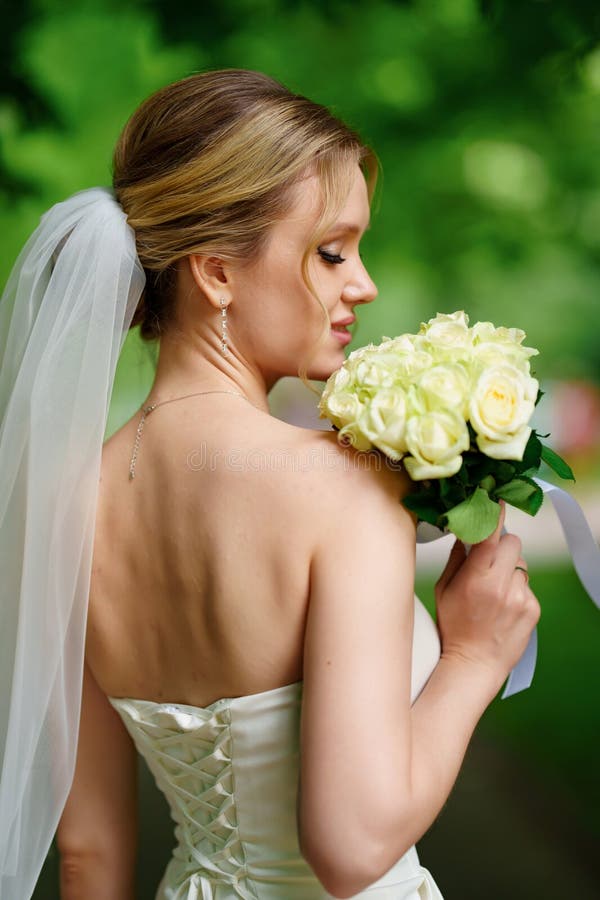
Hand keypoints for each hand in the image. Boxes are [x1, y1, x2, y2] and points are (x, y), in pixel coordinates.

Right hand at [434, 501, 540, 682]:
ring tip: (495, 591)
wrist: (475, 663)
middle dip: (502, 545)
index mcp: (476, 579)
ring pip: (521, 564)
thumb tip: (466, 533)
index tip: (495, 499)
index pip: (490, 536)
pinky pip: (527, 585)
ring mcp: (521, 597)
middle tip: (490, 559)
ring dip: (510, 569)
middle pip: (513, 542)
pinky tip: (504, 606)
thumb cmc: (453, 626)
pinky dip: (516, 589)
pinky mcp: (533, 608)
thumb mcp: (442, 590)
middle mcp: (501, 586)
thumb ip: (456, 559)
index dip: (493, 514)